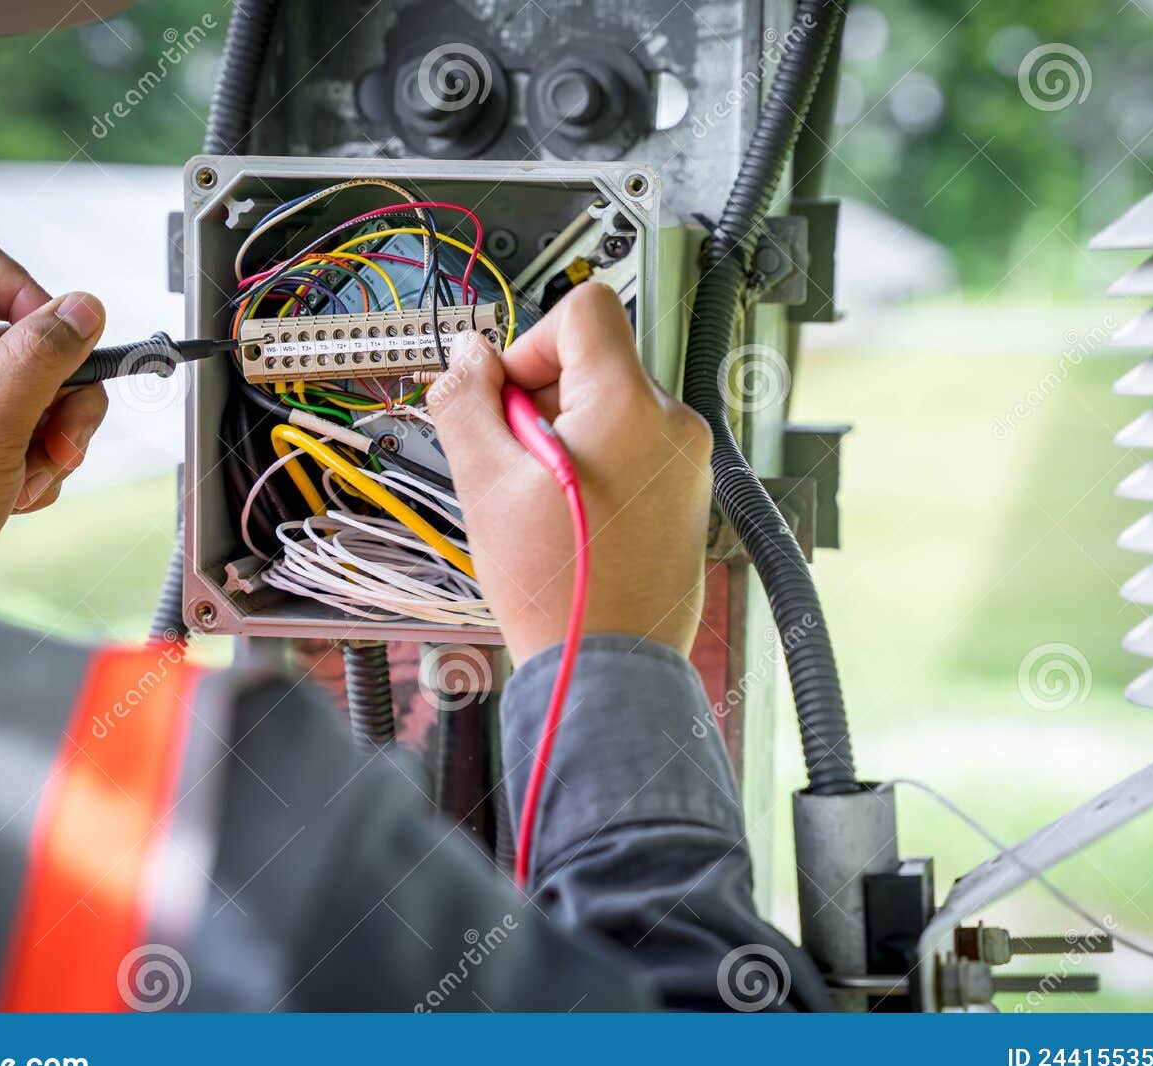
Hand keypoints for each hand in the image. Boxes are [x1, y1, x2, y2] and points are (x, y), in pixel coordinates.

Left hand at [0, 237, 108, 589]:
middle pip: (33, 340)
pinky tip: (17, 493)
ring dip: (55, 439)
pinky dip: (40, 466)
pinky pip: (34, 433)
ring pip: (44, 392)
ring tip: (30, 477)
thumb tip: (85, 307)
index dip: (33, 297)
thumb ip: (39, 360)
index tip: (59, 352)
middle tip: (60, 442)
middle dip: (63, 396)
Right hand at [430, 282, 712, 663]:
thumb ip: (467, 401)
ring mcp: (686, 463)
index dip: (531, 341)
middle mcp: (673, 425)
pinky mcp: (685, 495)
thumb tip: (465, 356)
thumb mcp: (485, 483)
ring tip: (540, 500)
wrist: (608, 667)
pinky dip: (593, 465)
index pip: (586, 310)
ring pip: (612, 408)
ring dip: (564, 435)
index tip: (507, 394)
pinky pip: (632, 449)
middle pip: (596, 362)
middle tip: (512, 462)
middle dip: (542, 398)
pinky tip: (569, 518)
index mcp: (631, 406)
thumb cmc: (558, 590)